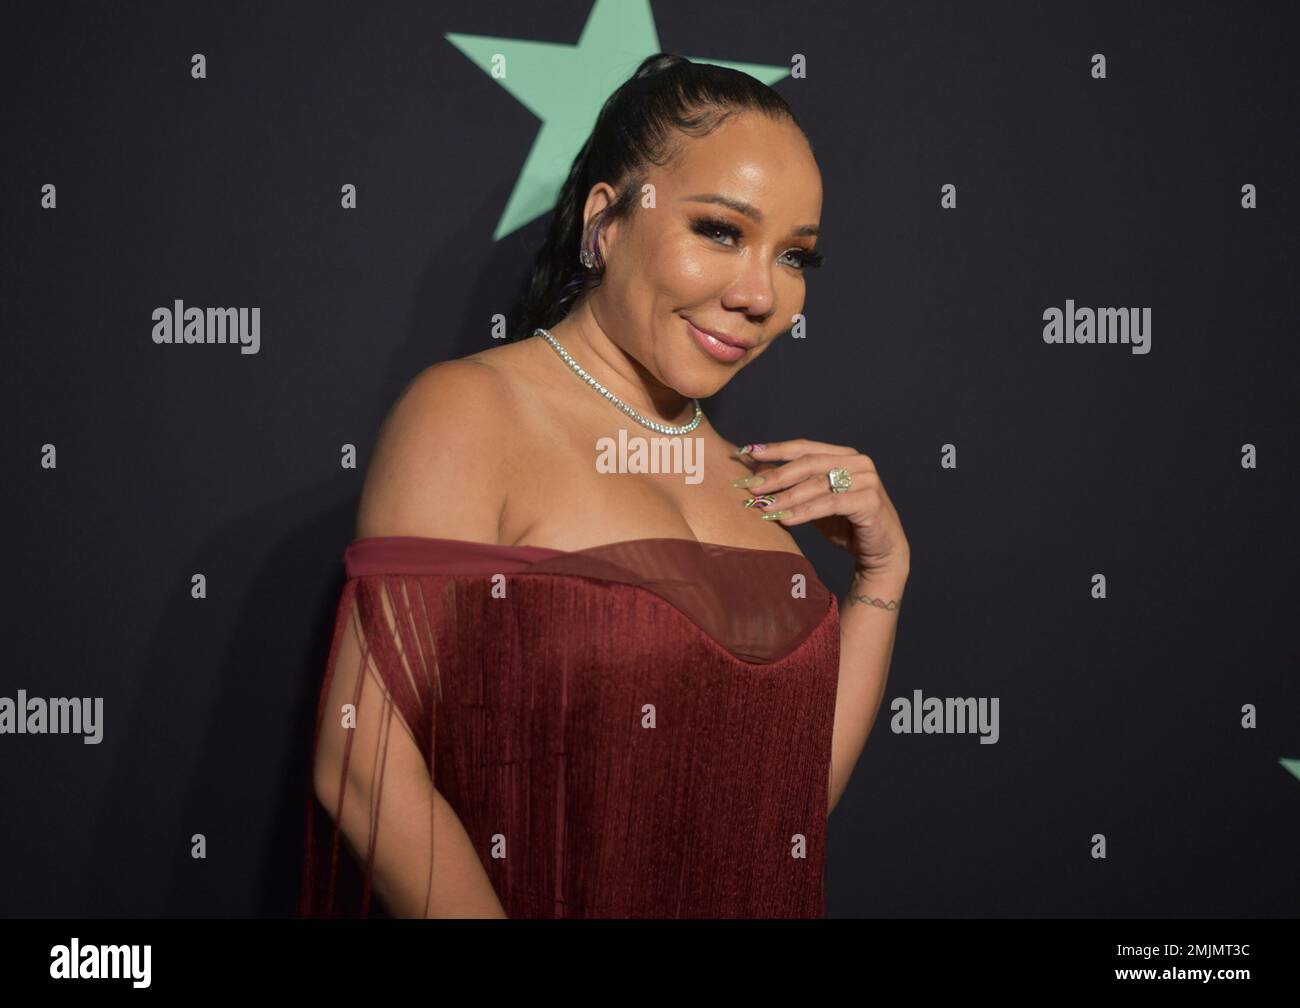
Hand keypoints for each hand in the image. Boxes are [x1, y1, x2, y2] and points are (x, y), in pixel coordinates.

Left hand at [733, 440, 909, 579]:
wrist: (880, 552)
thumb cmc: (845, 524)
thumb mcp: (814, 501)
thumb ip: (792, 485)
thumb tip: (754, 472)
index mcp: (844, 455)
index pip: (805, 447)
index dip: (775, 449)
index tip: (746, 453)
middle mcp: (858, 463)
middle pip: (809, 463)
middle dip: (777, 475)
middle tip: (751, 486)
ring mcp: (867, 480)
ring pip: (818, 484)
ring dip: (787, 497)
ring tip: (764, 507)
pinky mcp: (871, 502)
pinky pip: (830, 504)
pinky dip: (805, 512)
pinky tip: (785, 520)